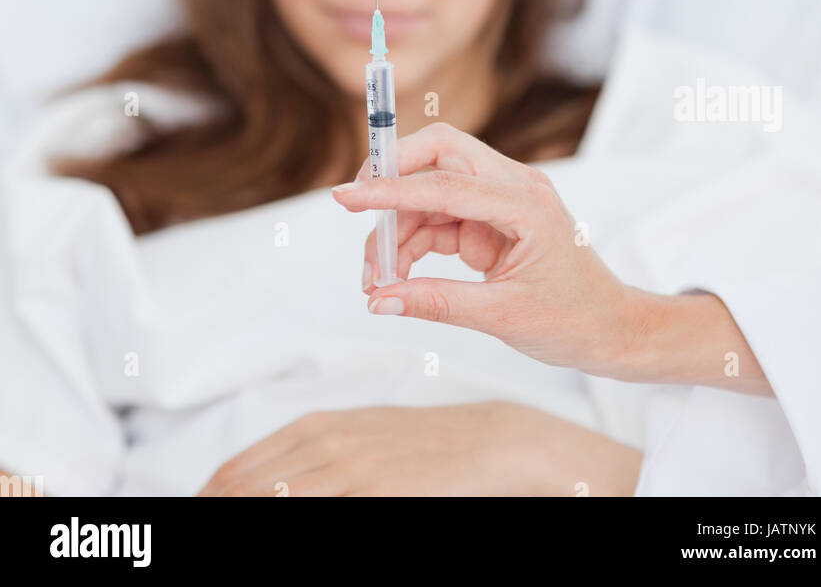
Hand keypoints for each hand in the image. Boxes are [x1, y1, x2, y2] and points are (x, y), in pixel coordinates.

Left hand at [196, 402, 642, 496]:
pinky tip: (277, 517)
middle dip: (214, 508)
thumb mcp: (358, 443)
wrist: (490, 442)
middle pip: (240, 491)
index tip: (189, 516)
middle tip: (186, 534)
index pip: (233, 475)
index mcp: (312, 430)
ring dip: (241, 515)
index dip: (206, 498)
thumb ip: (308, 463)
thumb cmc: (423, 449)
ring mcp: (348, 470)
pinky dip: (288, 517)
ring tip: (216, 531)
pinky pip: (316, 512)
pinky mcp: (376, 490)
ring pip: (270, 500)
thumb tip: (255, 489)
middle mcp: (322, 446)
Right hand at [332, 121, 633, 372]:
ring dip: (397, 228)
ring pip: (431, 191)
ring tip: (375, 280)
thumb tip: (378, 300)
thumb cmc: (574, 319)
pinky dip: (412, 243)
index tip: (346, 196)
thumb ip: (438, 302)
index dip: (391, 189)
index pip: (446, 183)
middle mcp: (513, 187)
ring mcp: (500, 199)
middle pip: (439, 152)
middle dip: (393, 176)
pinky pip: (438, 217)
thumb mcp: (503, 317)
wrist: (612, 329)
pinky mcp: (490, 219)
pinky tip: (395, 278)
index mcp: (526, 202)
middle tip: (355, 207)